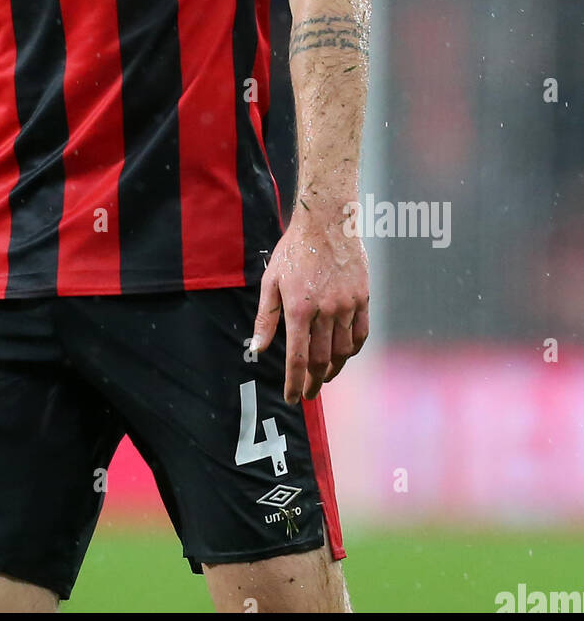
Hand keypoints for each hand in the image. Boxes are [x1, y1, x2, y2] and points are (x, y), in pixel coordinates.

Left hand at [249, 218, 369, 403]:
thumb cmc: (294, 250)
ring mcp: (347, 306)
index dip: (295, 383)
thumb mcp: (271, 281)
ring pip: (343, 351)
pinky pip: (361, 334)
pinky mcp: (362, 299)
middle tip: (309, 392)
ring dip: (333, 369)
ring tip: (324, 377)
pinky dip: (352, 350)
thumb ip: (265, 317)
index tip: (292, 398)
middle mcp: (325, 311)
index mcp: (299, 308)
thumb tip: (258, 347)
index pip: (298, 358)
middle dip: (313, 381)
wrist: (327, 222)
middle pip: (322, 360)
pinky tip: (344, 355)